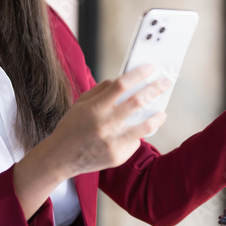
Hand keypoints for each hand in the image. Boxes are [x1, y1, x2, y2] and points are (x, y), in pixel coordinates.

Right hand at [45, 65, 171, 177]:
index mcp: (94, 108)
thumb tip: (123, 80)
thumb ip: (102, 90)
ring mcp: (112, 142)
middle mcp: (104, 124)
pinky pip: (134, 142)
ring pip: (144, 127)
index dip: (138, 74)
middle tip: (165, 83)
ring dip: (157, 118)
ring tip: (162, 113)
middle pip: (137, 102)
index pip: (121, 85)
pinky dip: (135, 136)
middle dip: (155, 89)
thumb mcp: (81, 104)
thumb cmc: (72, 126)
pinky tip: (132, 134)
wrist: (60, 158)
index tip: (151, 67)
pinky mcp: (117, 157)